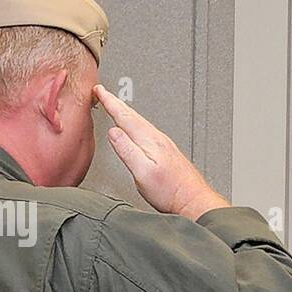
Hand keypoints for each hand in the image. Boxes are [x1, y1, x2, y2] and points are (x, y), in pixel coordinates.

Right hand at [93, 85, 228, 220]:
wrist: (193, 200)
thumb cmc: (170, 191)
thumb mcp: (142, 172)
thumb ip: (127, 150)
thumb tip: (113, 132)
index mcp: (149, 140)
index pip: (124, 116)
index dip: (110, 102)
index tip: (99, 92)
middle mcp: (158, 139)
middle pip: (133, 115)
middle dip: (116, 102)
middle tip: (103, 92)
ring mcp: (164, 144)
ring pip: (140, 122)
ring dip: (126, 111)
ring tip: (116, 105)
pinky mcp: (167, 152)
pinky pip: (147, 130)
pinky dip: (136, 123)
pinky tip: (136, 128)